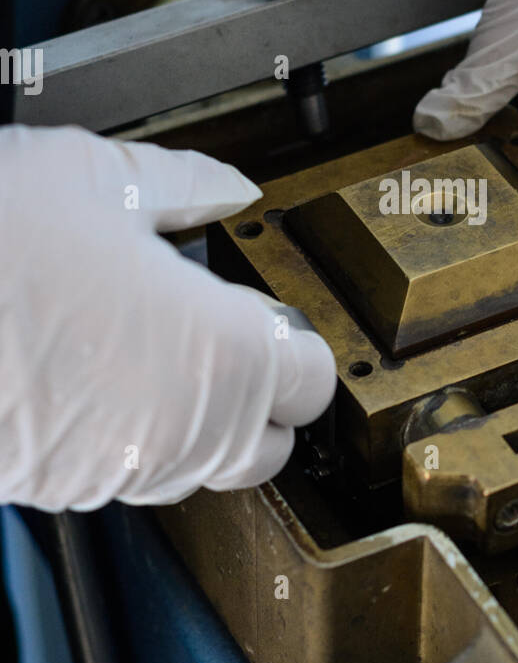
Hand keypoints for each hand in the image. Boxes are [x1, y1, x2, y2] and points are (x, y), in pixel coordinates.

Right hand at [0, 126, 335, 510]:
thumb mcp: (96, 177)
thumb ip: (184, 185)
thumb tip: (227, 187)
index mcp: (220, 351)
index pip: (312, 380)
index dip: (298, 343)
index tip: (270, 314)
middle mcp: (182, 428)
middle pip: (267, 444)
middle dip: (258, 396)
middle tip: (218, 334)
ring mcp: (118, 468)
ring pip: (198, 468)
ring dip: (196, 420)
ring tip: (145, 346)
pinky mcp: (60, 486)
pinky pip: (127, 474)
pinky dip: (130, 436)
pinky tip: (90, 373)